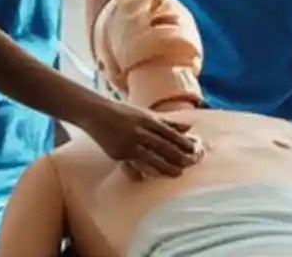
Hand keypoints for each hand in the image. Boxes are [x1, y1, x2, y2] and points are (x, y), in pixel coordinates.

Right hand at [81, 98, 200, 178]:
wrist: (96, 114)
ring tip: (178, 174)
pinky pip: (134, 165)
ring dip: (166, 167)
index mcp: (147, 119)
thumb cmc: (123, 113)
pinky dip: (143, 172)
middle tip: (191, 164)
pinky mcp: (118, 154)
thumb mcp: (146, 114)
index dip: (183, 142)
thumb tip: (188, 128)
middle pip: (163, 146)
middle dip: (179, 156)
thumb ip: (166, 123)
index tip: (195, 149)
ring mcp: (128, 144)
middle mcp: (139, 131)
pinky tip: (151, 177)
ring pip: (151, 158)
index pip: (170, 133)